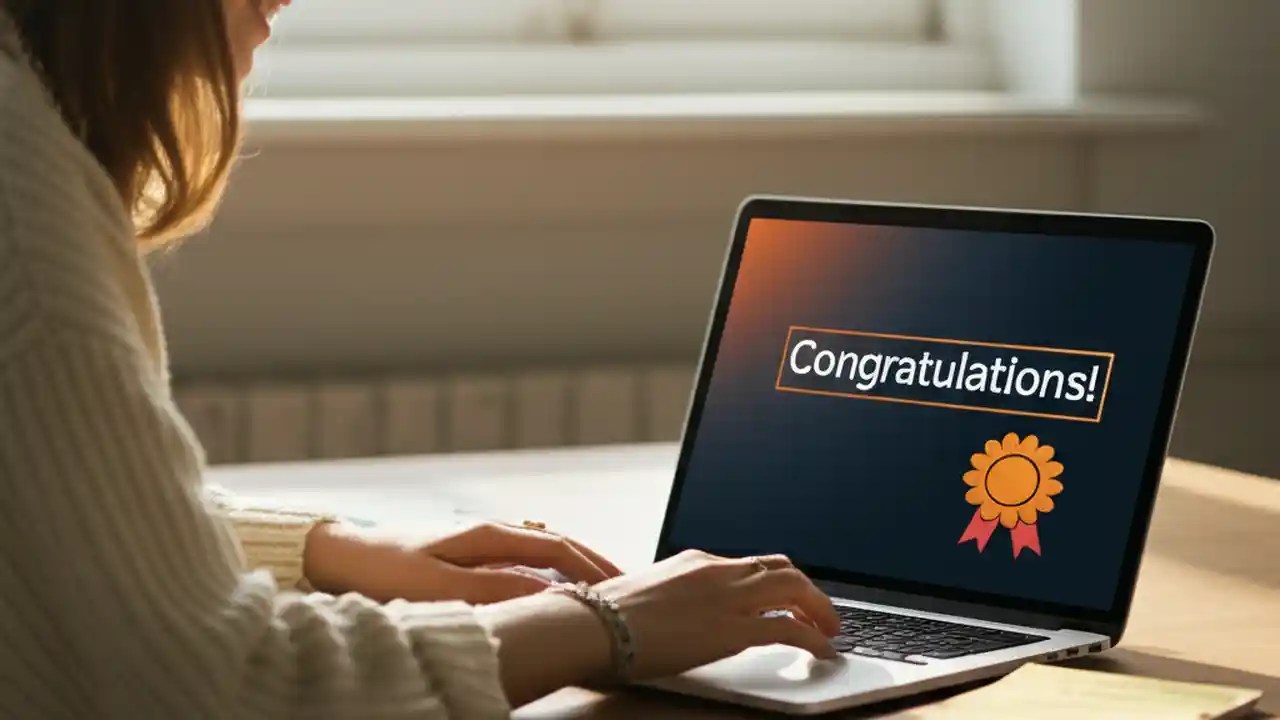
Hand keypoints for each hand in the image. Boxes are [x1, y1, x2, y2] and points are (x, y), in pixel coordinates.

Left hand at [302, 521, 621, 603]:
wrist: (339, 554)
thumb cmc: (385, 570)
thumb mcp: (441, 585)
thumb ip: (495, 586)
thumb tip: (548, 589)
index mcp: (490, 535)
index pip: (560, 549)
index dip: (595, 568)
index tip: (625, 588)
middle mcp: (491, 532)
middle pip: (559, 544)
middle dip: (596, 564)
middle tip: (629, 586)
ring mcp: (479, 540)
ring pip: (543, 550)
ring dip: (576, 566)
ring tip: (602, 586)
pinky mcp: (466, 552)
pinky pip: (523, 559)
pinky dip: (550, 570)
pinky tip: (554, 582)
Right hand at [478, 549, 838, 705]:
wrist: (591, 625)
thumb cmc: (602, 619)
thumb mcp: (641, 599)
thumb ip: (666, 601)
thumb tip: (667, 618)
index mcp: (695, 561)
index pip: (749, 564)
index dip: (776, 583)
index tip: (786, 599)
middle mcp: (717, 570)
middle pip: (781, 567)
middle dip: (807, 589)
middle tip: (821, 613)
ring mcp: (726, 597)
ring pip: (794, 588)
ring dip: (820, 609)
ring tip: (831, 631)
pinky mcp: (731, 629)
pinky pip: (790, 628)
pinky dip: (814, 638)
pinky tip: (822, 651)